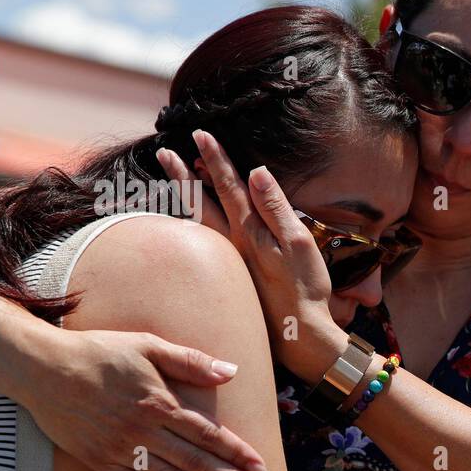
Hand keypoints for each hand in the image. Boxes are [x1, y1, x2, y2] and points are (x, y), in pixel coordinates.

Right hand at [27, 327, 267, 470]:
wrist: (43, 368)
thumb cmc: (100, 352)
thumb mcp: (147, 344)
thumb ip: (190, 361)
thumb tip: (231, 373)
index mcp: (159, 402)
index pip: (208, 433)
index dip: (236, 451)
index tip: (261, 467)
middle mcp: (143, 430)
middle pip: (195, 461)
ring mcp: (121, 448)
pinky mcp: (100, 460)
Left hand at [167, 131, 345, 383]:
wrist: (298, 336)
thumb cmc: (305, 290)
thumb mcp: (299, 243)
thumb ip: (276, 207)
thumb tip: (256, 172)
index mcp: (249, 232)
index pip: (228, 186)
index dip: (215, 159)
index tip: (199, 134)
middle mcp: (232, 245)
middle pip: (202, 202)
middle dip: (184, 175)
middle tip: (164, 152)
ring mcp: (229, 262)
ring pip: (198, 222)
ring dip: (184, 197)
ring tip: (171, 179)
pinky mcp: (232, 278)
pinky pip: (204, 242)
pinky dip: (192, 225)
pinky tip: (189, 222)